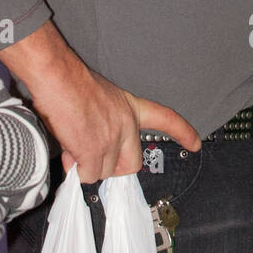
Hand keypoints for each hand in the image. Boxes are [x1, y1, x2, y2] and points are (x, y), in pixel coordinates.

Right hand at [54, 70, 201, 179]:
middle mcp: (127, 126)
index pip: (165, 119)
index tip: (195, 143)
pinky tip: (69, 150)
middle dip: (112, 168)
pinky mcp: (94, 152)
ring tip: (73, 141)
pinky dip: (76, 169)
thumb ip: (104, 123)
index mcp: (130, 107)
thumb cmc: (71, 80)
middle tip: (93, 156)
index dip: (182, 132)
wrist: (58, 77)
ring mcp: (112, 141)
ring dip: (87, 165)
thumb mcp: (100, 97)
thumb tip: (88, 148)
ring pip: (103, 172)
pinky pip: (86, 176)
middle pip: (131, 165)